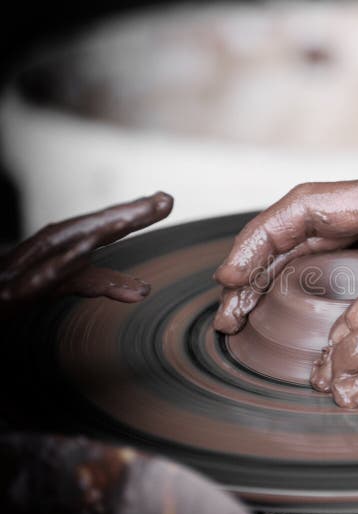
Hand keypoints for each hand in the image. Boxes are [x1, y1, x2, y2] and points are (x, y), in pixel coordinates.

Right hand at [0, 192, 172, 312]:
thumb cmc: (19, 287)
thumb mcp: (65, 283)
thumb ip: (101, 282)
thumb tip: (145, 289)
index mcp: (63, 247)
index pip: (104, 228)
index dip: (135, 214)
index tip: (167, 200)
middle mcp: (47, 251)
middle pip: (89, 227)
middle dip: (126, 213)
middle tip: (164, 201)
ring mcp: (26, 270)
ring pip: (63, 244)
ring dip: (97, 230)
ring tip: (131, 219)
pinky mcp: (11, 293)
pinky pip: (37, 279)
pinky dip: (58, 265)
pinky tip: (80, 253)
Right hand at [213, 167, 357, 333]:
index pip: (308, 207)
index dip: (261, 241)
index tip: (230, 277)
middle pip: (305, 231)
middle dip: (260, 270)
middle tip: (229, 316)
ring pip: (324, 248)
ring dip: (283, 282)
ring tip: (249, 321)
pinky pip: (352, 263)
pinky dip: (321, 289)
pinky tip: (309, 321)